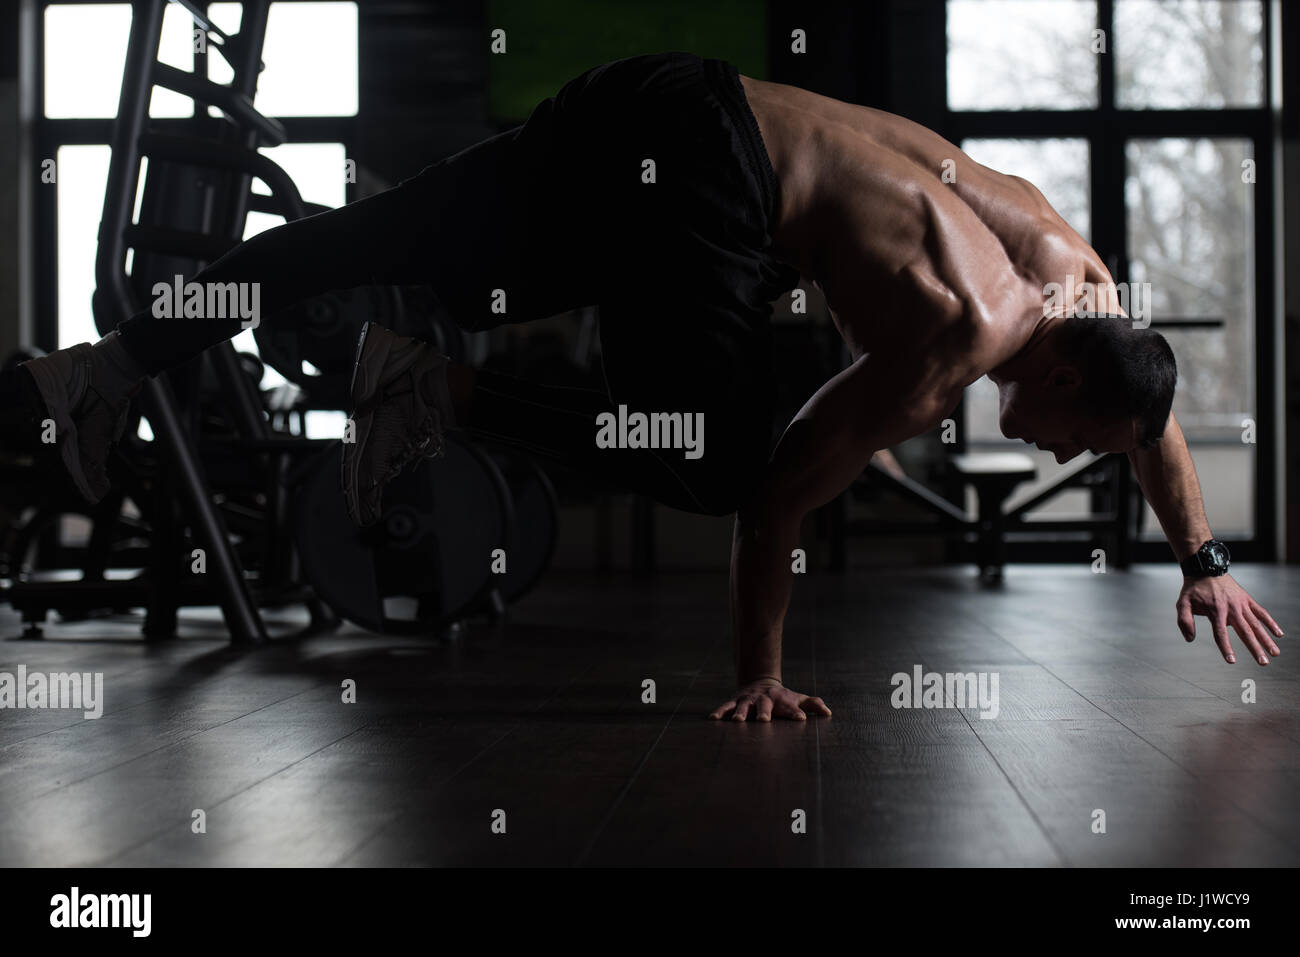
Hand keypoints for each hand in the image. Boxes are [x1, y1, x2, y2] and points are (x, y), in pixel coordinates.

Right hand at [708, 678, 831, 721]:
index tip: (801, 719)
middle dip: (764, 712)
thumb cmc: (783, 697)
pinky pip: (726, 706)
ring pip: (744, 706)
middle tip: (764, 720)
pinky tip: (713, 719)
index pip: (790, 707)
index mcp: (781, 700)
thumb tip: (828, 713)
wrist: (761, 681)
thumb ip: (813, 704)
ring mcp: (749, 700)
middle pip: (765, 706)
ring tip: (737, 722)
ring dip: (741, 713)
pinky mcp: (736, 701)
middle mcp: (764, 700)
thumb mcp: (797, 698)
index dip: (796, 712)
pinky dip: (719, 712)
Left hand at [1176, 574, 1282, 664]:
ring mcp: (1241, 603)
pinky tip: (1279, 634)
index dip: (1226, 647)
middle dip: (1255, 648)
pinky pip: (1261, 612)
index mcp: (1215, 611)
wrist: (1206, 569)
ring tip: (1275, 653)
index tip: (1231, 661)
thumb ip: (1184, 621)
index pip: (1221, 633)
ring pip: (1256, 624)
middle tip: (1264, 663)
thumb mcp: (1183, 603)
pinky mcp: (1247, 599)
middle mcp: (1231, 608)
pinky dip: (1270, 622)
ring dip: (1266, 639)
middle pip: (1245, 632)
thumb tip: (1189, 639)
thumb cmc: (1193, 589)